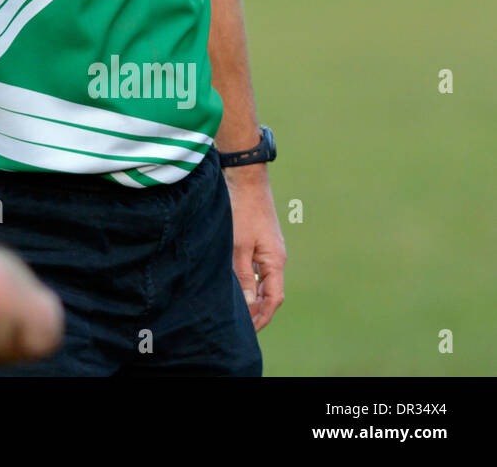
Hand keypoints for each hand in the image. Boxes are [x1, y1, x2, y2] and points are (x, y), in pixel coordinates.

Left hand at [224, 165, 286, 330]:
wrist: (245, 179)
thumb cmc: (242, 210)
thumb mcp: (238, 246)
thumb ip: (244, 276)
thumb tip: (250, 303)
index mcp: (275, 261)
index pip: (273, 298)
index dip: (262, 315)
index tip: (249, 330)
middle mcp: (275, 257)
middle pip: (269, 291)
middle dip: (257, 309)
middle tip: (240, 325)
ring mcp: (267, 248)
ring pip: (261, 279)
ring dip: (251, 294)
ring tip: (235, 308)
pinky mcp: (258, 240)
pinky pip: (256, 267)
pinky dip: (247, 279)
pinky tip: (234, 283)